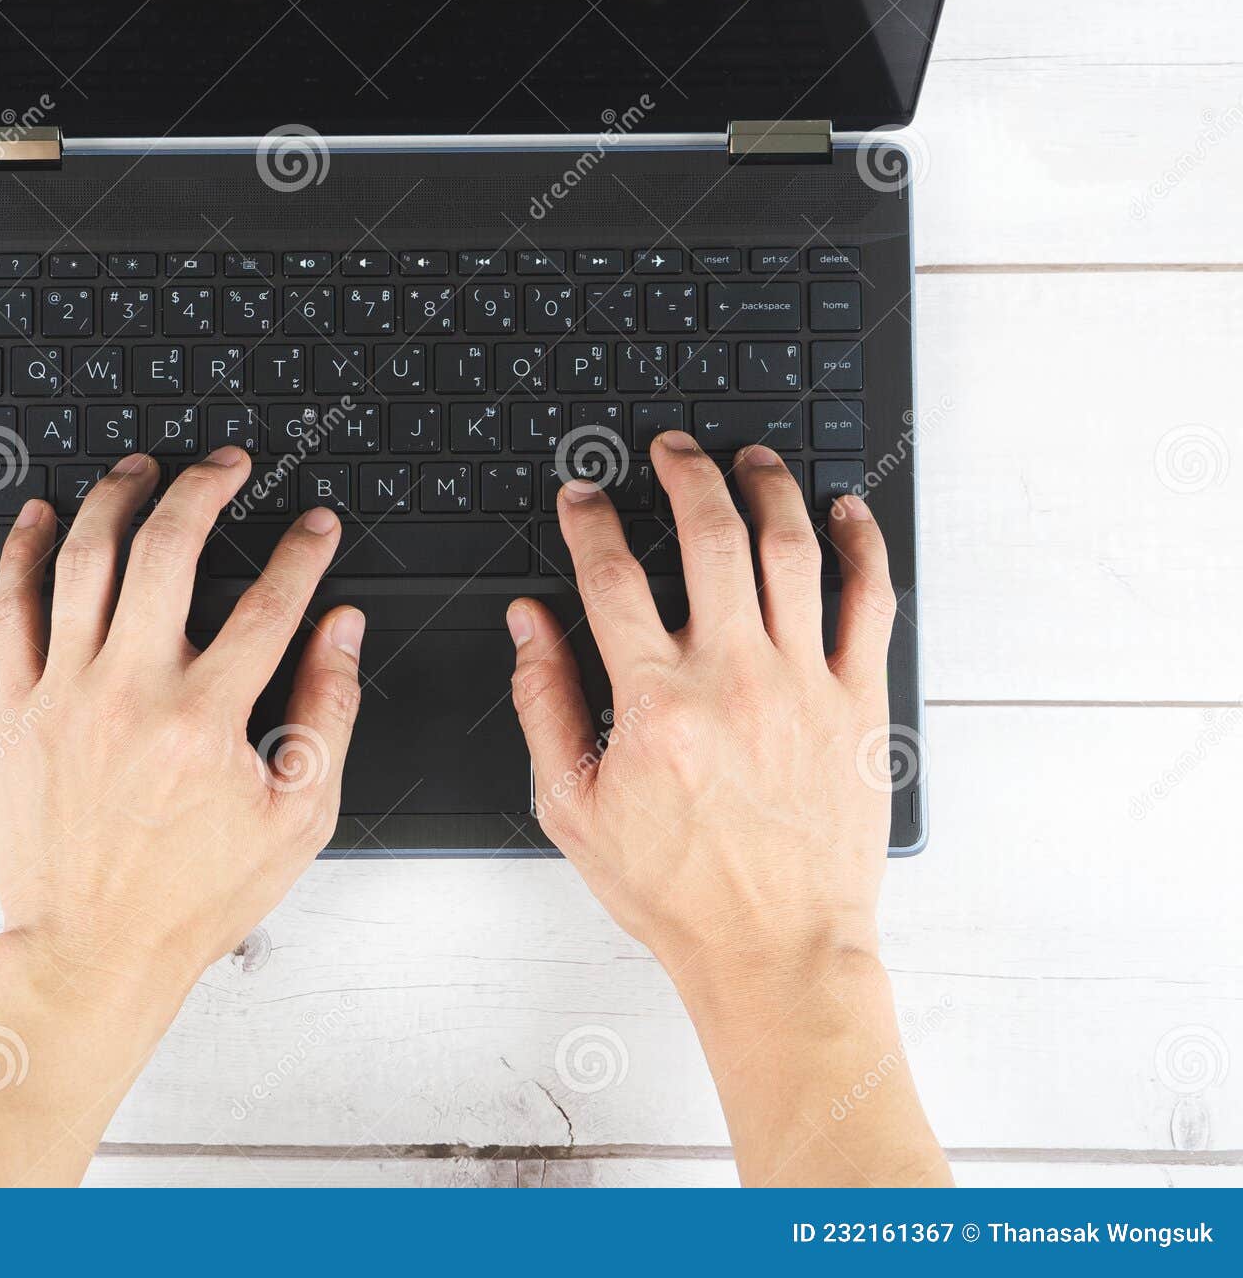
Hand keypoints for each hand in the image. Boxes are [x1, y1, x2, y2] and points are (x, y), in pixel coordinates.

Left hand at [0, 448, 363, 1023]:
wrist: (92, 952)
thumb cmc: (192, 896)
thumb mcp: (296, 817)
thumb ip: (326, 711)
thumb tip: (339, 633)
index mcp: (206, 721)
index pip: (269, 605)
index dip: (303, 553)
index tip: (316, 527)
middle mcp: (132, 693)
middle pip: (169, 552)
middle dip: (205, 488)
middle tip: (226, 464)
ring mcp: (65, 696)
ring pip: (85, 562)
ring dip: (117, 499)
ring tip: (143, 467)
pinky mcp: (17, 711)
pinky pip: (11, 610)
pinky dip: (23, 553)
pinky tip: (40, 516)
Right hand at [506, 432, 945, 1184]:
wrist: (775, 949)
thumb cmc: (677, 892)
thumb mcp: (573, 808)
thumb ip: (546, 703)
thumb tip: (529, 625)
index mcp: (656, 704)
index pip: (612, 578)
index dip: (590, 522)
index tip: (583, 497)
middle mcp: (732, 679)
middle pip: (710, 536)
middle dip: (684, 473)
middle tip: (670, 449)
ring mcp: (802, 686)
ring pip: (791, 550)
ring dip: (766, 488)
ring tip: (749, 458)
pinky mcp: (857, 704)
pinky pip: (868, 601)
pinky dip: (859, 546)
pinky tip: (843, 513)